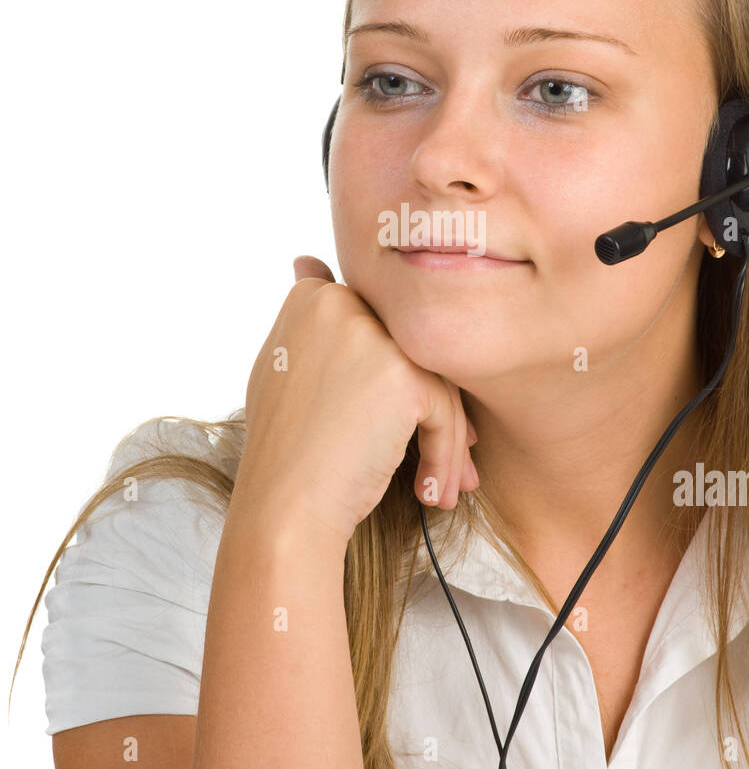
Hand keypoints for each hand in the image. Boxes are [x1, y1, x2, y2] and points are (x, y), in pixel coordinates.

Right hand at [231, 254, 478, 545]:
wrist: (286, 508)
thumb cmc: (285, 451)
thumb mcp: (282, 368)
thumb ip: (307, 318)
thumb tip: (307, 260)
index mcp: (309, 299)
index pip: (379, 324)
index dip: (391, 375)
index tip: (386, 419)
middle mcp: (339, 304)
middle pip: (414, 352)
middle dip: (432, 409)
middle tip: (441, 457)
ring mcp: (372, 337)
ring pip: (437, 382)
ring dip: (445, 442)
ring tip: (439, 486)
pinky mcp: (403, 375)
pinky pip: (446, 415)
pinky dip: (444, 459)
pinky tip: (427, 494)